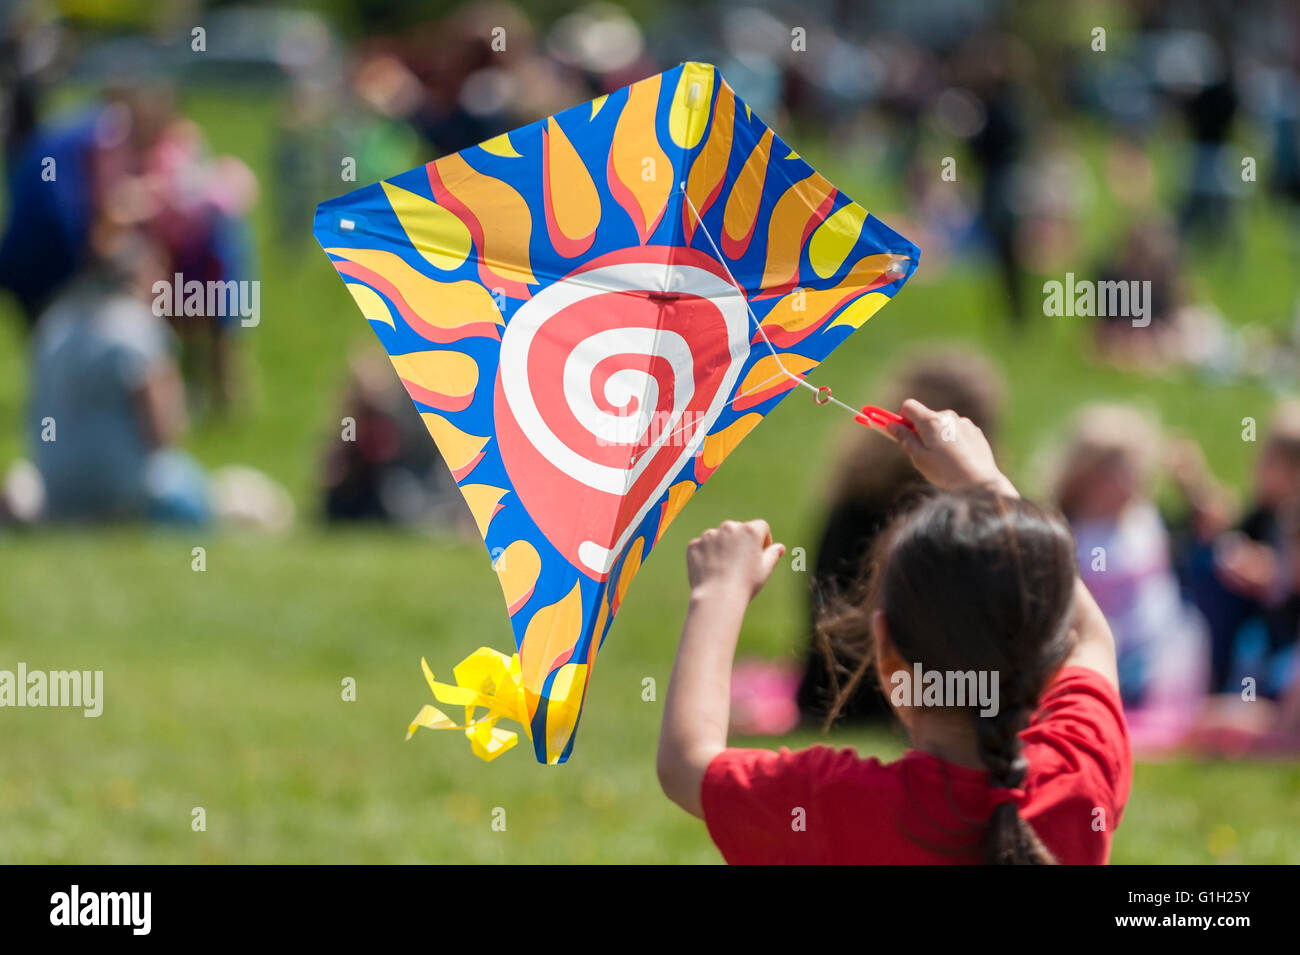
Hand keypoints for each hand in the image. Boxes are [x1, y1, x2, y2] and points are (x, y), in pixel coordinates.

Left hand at [686, 519, 785, 598]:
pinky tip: (710, 570)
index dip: (763, 539)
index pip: (761, 526)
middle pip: (738, 529)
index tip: (761, 552)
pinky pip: (702, 546)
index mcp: (750, 530)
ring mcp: (709, 535)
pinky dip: (706, 555)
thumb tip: (780, 547)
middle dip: (740, 542)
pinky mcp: (695, 544)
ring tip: (724, 569)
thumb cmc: (746, 584)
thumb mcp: (765, 569)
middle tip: (740, 563)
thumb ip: (772, 554)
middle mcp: (729, 527)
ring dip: (722, 547)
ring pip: (719, 537)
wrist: (717, 596)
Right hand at [886, 399, 1018, 497]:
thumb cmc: (945, 472)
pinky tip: (958, 458)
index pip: (909, 406)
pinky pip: (956, 431)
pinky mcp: (974, 431)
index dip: (902, 418)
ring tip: (944, 459)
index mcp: (930, 421)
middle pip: (926, 416)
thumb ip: (903, 438)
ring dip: (938, 436)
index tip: (901, 431)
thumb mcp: (918, 458)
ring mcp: (963, 423)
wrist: (980, 483)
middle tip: (923, 453)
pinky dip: (953, 440)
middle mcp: (947, 416)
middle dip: (920, 430)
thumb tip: (891, 425)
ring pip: (942, 425)